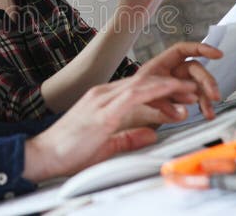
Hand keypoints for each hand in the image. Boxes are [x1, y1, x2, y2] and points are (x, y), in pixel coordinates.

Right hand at [22, 42, 220, 181]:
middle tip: (192, 88)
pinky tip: (171, 89)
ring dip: (169, 85)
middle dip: (170, 84)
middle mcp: (102, 94)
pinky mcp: (103, 111)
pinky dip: (157, 91)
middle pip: (144, 81)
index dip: (161, 89)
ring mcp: (102, 100)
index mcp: (102, 100)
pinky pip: (136, 95)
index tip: (180, 94)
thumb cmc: (67, 152)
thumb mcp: (105, 145)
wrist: (42, 155)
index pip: (137, 88)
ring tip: (190, 89)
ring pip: (143, 83)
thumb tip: (150, 135)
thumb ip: (128, 137)